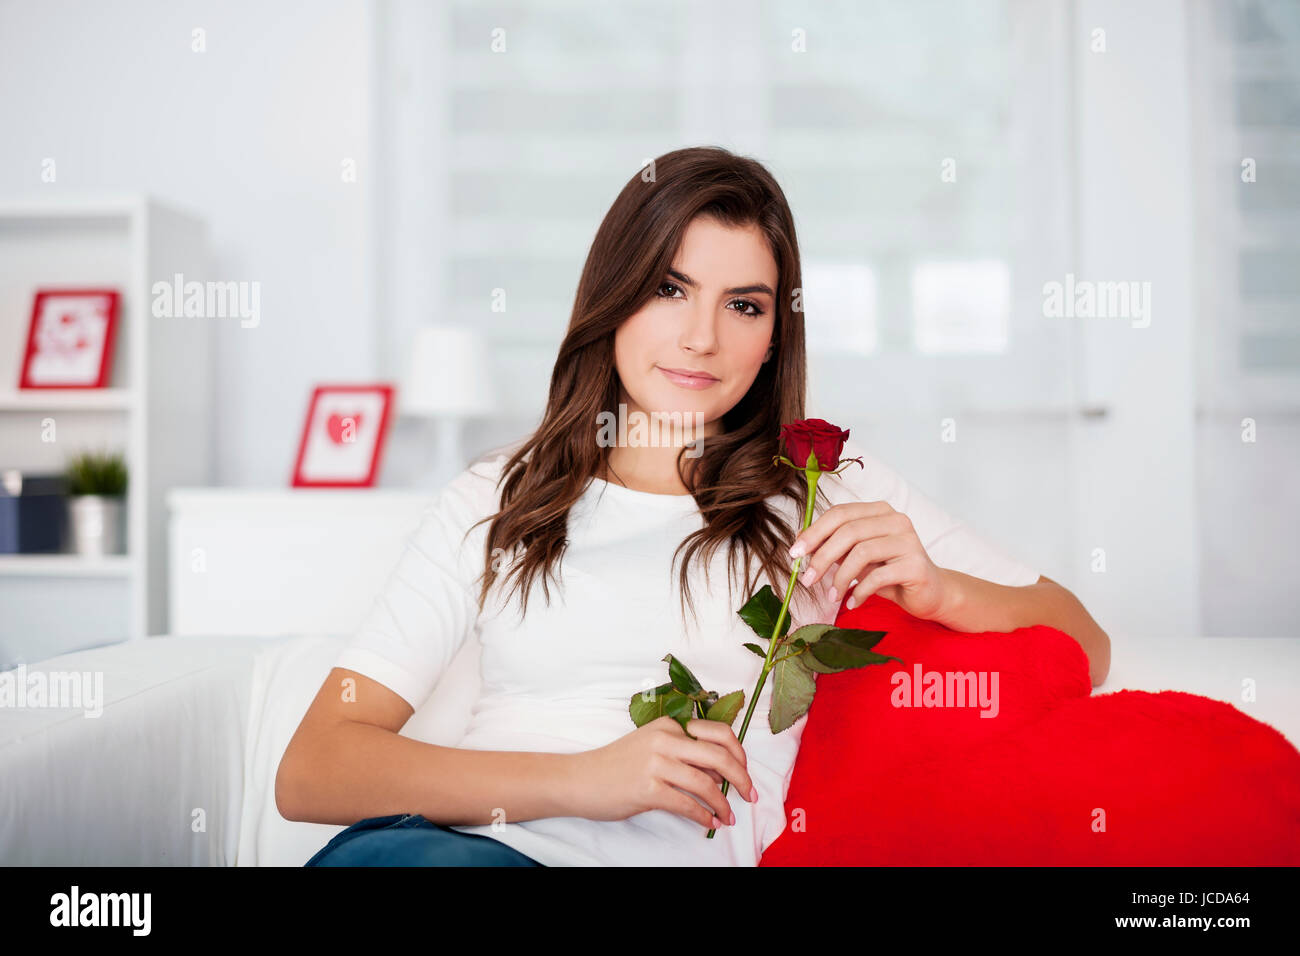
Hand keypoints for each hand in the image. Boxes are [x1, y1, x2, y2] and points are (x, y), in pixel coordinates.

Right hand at [571, 716, 757, 831]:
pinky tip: (710, 823)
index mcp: (669, 725)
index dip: (740, 754)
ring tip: (728, 817)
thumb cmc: (617, 766)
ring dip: (723, 804)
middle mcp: (665, 739)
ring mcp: (655, 763)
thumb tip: (720, 772)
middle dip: (741, 779)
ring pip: (706, 784)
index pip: (719, 732)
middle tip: (750, 796)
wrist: (580, 779)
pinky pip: (687, 804)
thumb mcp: (653, 748)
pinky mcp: (647, 788)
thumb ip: (685, 754)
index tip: (745, 772)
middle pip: (719, 756)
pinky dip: (704, 816)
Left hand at [790, 500, 951, 621]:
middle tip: (807, 578)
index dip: (814, 532)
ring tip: (832, 596)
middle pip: (848, 531)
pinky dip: (860, 591)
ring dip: (841, 577)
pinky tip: (853, 602)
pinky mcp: (916, 565)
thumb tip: (799, 539)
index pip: (840, 513)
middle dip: (822, 557)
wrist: (930, 593)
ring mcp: (909, 541)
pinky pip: (878, 576)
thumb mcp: (857, 557)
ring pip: (862, 552)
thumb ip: (834, 546)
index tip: (795, 552)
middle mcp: (896, 520)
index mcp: (879, 511)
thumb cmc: (889, 573)